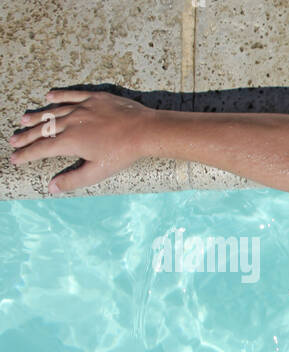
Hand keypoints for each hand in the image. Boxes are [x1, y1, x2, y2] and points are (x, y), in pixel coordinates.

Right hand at [8, 89, 155, 194]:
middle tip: (13, 141)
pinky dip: (59, 96)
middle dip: (26, 137)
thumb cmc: (122, 153)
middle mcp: (71, 122)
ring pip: (54, 112)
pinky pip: (72, 95)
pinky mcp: (94, 98)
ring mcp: (82, 108)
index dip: (27, 154)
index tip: (15, 159)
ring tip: (24, 120)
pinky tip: (49, 97)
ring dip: (38, 117)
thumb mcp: (98, 171)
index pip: (42, 149)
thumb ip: (74, 179)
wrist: (144, 130)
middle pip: (43, 129)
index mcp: (70, 141)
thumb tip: (52, 188)